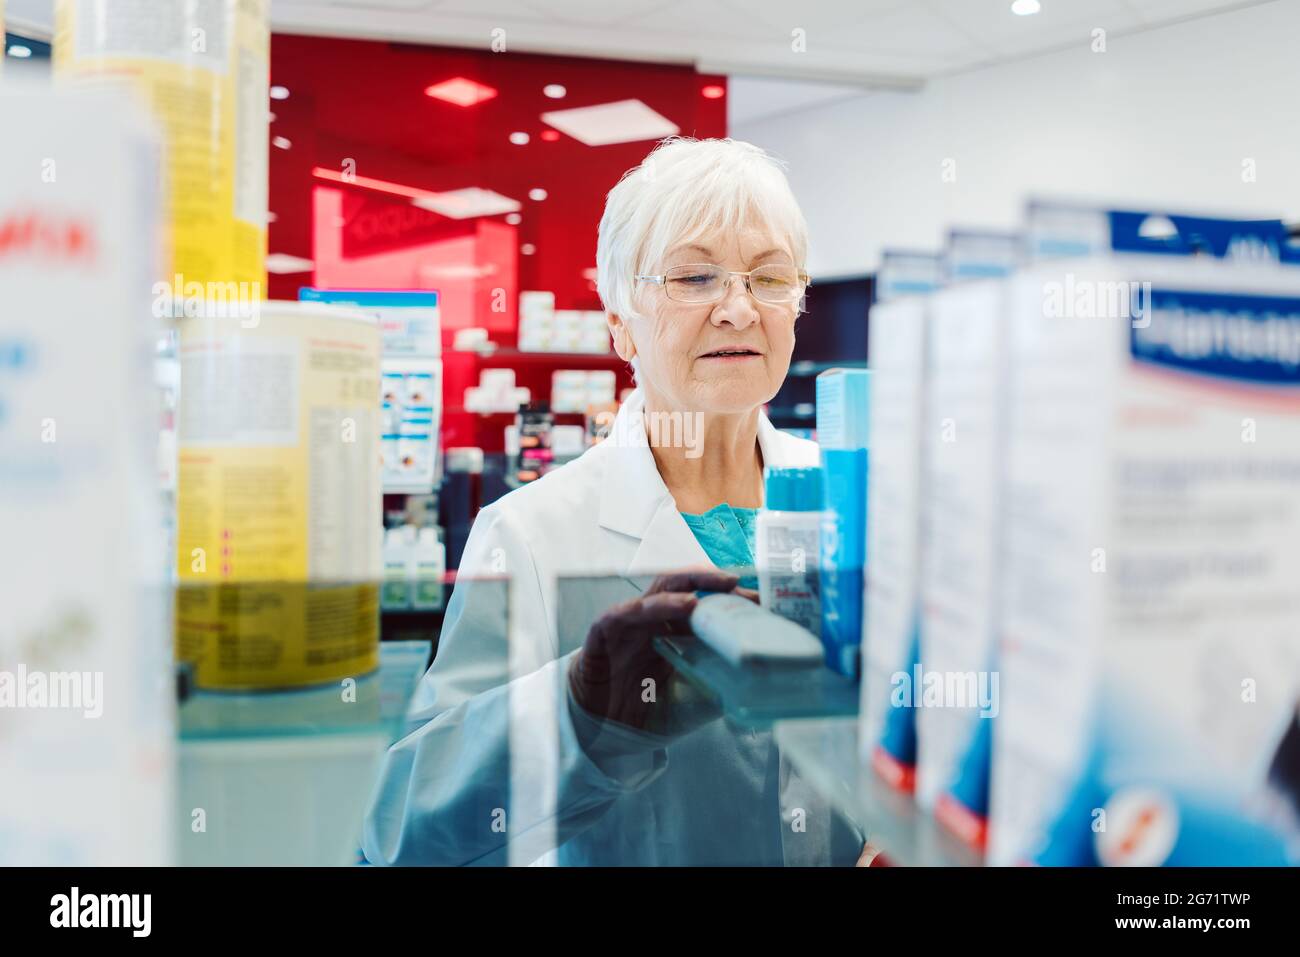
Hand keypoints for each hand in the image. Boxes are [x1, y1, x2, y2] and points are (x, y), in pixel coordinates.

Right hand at [568, 568, 739, 732]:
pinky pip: (620, 615)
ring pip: (654, 596)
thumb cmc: (642, 708)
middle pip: (681, 588)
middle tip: (734, 581)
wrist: (599, 727)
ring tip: (702, 596)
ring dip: (679, 591)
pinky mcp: (603, 635)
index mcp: (675, 632)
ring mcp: (628, 625)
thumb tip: (755, 687)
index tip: (758, 600)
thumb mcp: (688, 700)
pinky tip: (663, 611)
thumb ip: (715, 687)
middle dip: (707, 580)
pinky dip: (642, 610)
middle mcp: (654, 622)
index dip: (728, 598)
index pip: (704, 603)